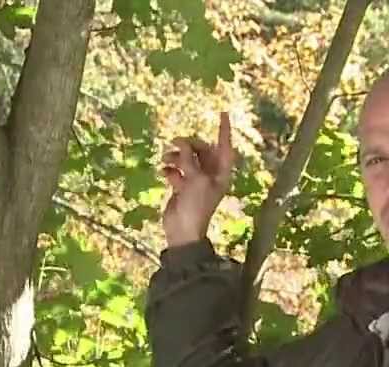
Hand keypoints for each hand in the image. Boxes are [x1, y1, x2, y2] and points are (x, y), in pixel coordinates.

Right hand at [160, 112, 234, 247]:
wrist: (183, 231)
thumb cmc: (195, 206)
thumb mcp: (195, 179)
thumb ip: (189, 158)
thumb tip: (182, 143)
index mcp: (221, 173)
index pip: (225, 147)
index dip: (224, 130)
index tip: (223, 113)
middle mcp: (210, 175)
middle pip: (202, 150)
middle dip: (189, 145)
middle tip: (175, 142)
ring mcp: (196, 180)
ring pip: (187, 158)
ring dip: (176, 156)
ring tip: (165, 159)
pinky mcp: (182, 186)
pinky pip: (176, 170)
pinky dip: (169, 169)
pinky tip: (163, 173)